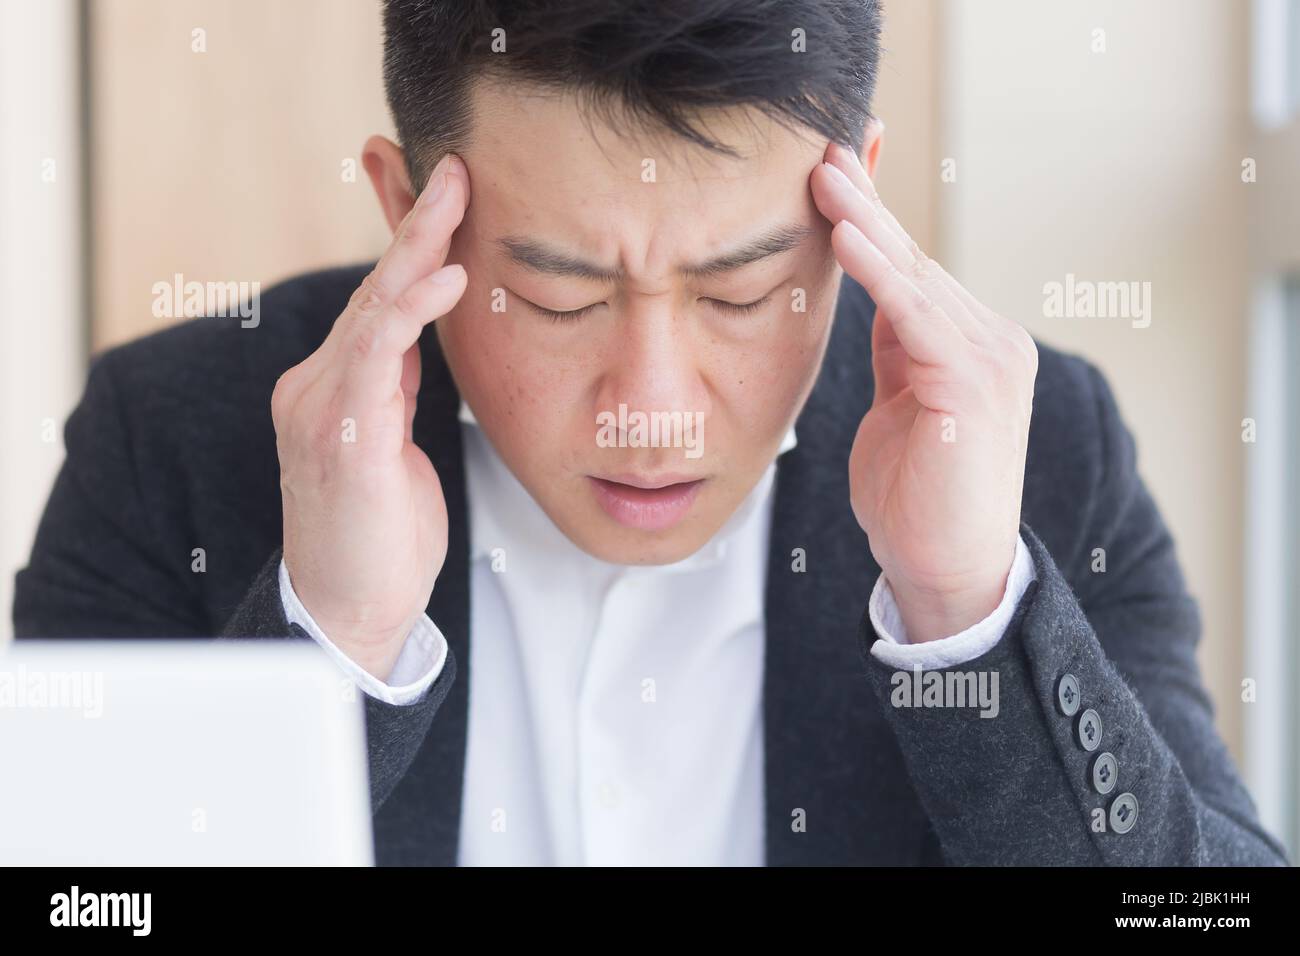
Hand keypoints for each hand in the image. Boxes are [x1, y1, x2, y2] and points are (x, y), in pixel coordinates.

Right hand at [272, 154, 469, 679]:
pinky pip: (375, 353)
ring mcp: (324, 408)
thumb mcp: (394, 451)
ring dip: (416, 245)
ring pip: (373, 306)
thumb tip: (419, 343)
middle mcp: (320, 387)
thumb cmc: (378, 541)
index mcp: (338, 389)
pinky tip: (448, 275)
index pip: (379, 302)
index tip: (443, 195)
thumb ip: (395, 394)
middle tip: (452, 167)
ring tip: (455, 194)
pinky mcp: (341, 435)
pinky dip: (411, 308)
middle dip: (415, 223)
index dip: (411, 246)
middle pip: (375, 290)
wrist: (348, 616)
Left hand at [810, 142, 1036, 641]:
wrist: (946, 572)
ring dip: (863, 220)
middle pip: (912, 259)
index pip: (910, 268)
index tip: (836, 167)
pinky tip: (844, 235)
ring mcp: (990, 358)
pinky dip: (880, 273)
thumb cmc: (914, 499)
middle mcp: (989, 340)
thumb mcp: (898, 408)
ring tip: (822, 174)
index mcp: (967, 344)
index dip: (871, 216)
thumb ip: (894, 352)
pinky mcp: (974, 383)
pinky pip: (917, 315)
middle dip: (864, 202)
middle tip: (821, 148)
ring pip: (914, 276)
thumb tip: (871, 301)